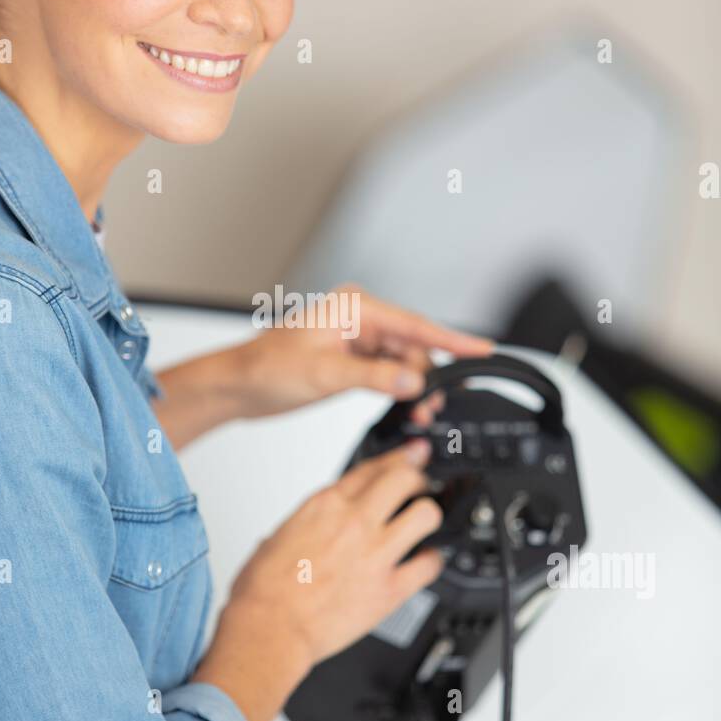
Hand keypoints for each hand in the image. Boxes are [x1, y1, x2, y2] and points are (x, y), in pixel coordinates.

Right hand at [225, 438, 442, 670]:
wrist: (269, 629)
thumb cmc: (264, 590)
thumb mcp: (278, 536)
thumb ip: (306, 525)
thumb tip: (312, 528)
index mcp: (325, 506)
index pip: (371, 468)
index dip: (397, 457)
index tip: (410, 454)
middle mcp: (354, 522)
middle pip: (405, 479)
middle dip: (418, 479)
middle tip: (421, 487)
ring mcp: (375, 554)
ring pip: (425, 515)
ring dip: (429, 516)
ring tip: (426, 523)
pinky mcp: (389, 589)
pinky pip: (429, 566)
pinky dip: (432, 561)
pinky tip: (426, 562)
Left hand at [232, 281, 492, 426]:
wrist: (237, 385)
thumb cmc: (265, 368)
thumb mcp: (324, 374)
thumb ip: (374, 377)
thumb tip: (414, 381)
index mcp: (354, 307)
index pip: (415, 323)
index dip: (452, 338)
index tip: (483, 349)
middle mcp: (359, 319)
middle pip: (413, 344)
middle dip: (429, 375)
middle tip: (435, 406)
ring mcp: (356, 340)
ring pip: (403, 361)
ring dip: (414, 386)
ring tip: (420, 413)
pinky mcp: (351, 360)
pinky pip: (388, 372)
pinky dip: (399, 389)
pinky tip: (406, 406)